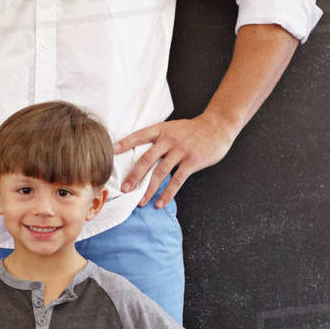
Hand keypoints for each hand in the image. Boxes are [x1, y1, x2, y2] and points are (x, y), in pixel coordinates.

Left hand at [113, 111, 237, 208]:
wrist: (218, 126)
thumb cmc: (193, 130)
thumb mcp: (173, 128)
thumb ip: (159, 139)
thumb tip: (141, 156)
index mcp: (162, 130)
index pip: (139, 136)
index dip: (125, 143)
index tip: (111, 151)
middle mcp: (169, 139)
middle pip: (147, 159)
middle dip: (134, 176)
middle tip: (124, 189)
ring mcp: (181, 150)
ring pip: (160, 172)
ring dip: (149, 189)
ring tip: (141, 202)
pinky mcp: (192, 162)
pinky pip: (177, 181)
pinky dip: (167, 194)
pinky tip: (159, 203)